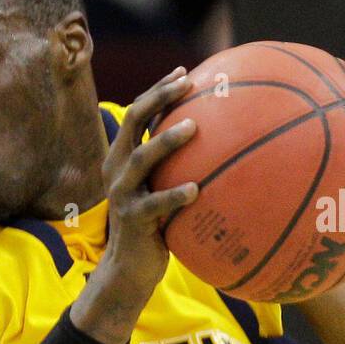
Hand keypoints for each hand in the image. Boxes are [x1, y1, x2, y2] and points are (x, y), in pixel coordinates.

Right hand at [74, 68, 197, 343]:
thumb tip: (227, 147)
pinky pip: (154, 205)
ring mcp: (122, 194)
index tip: (186, 72)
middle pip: (132, 122)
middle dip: (158, 98)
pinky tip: (196, 190)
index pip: (137, 113)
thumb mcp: (163, 191)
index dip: (158, 90)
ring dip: (166, 140)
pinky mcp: (132, 220)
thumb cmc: (156, 228)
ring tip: (193, 128)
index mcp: (123, 158)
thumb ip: (180, 168)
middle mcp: (117, 170)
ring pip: (139, 158)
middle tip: (187, 84)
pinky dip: (174, 196)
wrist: (129, 270)